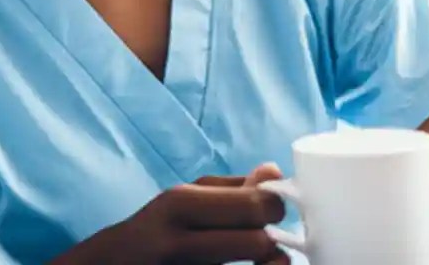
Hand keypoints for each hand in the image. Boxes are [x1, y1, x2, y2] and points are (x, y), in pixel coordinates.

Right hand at [53, 164, 288, 264]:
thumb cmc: (154, 233)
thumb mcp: (182, 201)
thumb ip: (230, 188)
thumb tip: (273, 172)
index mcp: (180, 205)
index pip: (255, 205)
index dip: (275, 209)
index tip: (272, 212)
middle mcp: (176, 244)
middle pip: (259, 244)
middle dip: (272, 243)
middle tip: (267, 243)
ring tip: (259, 263)